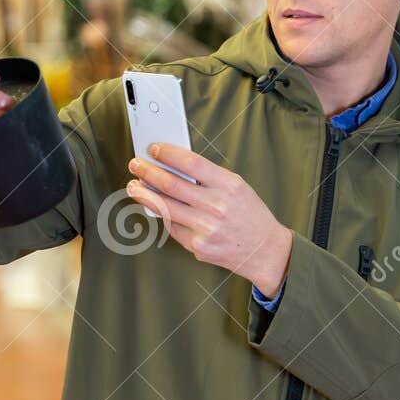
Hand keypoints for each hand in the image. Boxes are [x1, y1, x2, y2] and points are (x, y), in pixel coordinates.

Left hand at [124, 143, 293, 295]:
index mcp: (228, 186)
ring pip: (164, 207)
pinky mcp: (197, 246)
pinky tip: (155, 207)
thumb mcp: (237, 188)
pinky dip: (162, 215)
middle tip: (136, 164)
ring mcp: (205, 228)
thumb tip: (173, 167)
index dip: (168, 154)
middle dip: (148, 172)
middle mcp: (216, 206)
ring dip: (144, 194)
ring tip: (134, 186)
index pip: (191, 163)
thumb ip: (208, 178)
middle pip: (171, 184)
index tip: (153, 148)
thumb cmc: (250, 215)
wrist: (264, 251)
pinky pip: (172, 226)